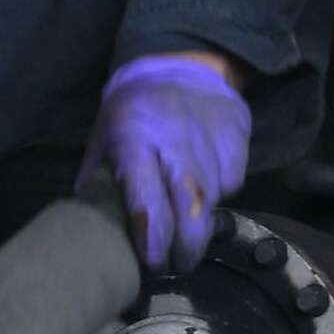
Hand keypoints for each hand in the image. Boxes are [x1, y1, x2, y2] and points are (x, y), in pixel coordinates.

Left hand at [77, 52, 252, 272]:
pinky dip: (220, 196)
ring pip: (214, 196)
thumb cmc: (131, 115)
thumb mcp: (103, 143)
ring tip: (188, 242)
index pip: (145, 194)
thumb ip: (100, 186)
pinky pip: (233, 181)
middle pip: (189, 202)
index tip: (153, 263)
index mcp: (132, 139)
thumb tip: (96, 238)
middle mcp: (174, 137)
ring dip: (201, 228)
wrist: (180, 65)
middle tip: (177, 267)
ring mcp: (210, 134)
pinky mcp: (237, 133)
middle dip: (186, 246)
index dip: (151, 234)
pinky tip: (205, 192)